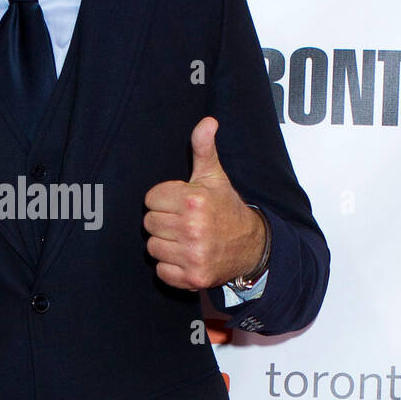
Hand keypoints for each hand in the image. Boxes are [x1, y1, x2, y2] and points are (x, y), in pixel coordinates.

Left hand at [143, 117, 265, 290]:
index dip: (164, 200)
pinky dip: (170, 267)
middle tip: (182, 222)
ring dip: (165, 244)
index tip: (180, 204)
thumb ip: (204, 148)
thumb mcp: (214, 176)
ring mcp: (193, 255)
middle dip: (163, 221)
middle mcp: (193, 228)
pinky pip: (161, 271)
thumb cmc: (226, 208)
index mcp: (194, 200)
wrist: (251, 246)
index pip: (151, 199)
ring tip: (185, 239)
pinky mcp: (193, 277)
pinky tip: (185, 257)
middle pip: (149, 223)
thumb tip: (207, 122)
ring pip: (152, 247)